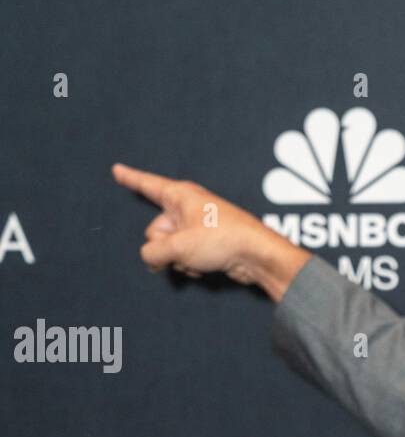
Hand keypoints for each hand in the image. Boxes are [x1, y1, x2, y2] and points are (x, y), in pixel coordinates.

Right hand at [111, 162, 309, 300]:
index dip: (130, 178)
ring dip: (178, 259)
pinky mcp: (205, 243)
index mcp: (179, 196)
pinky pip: (184, 256)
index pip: (147, 185)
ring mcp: (196, 226)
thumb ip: (153, 252)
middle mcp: (187, 208)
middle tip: (179, 252)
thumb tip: (150, 258)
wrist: (255, 255)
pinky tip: (204, 267)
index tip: (116, 170)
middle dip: (162, 247)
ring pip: (169, 247)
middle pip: (155, 229)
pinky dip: (190, 264)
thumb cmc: (222, 240)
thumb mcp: (178, 247)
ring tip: (197, 259)